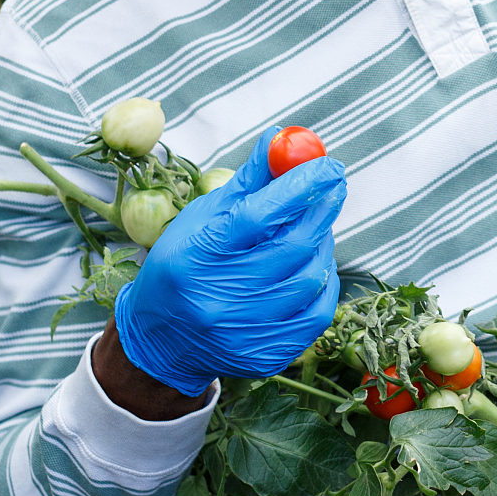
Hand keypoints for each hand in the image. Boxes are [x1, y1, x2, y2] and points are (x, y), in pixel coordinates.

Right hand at [111, 127, 344, 395]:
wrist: (162, 339)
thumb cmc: (184, 263)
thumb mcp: (202, 218)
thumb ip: (246, 182)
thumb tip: (280, 140)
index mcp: (199, 256)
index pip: (259, 216)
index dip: (299, 187)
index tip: (327, 164)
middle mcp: (220, 297)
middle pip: (292, 246)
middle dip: (322, 209)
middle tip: (334, 185)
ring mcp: (245, 332)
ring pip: (310, 276)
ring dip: (321, 244)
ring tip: (311, 228)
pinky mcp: (267, 355)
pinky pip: (318, 311)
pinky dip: (323, 281)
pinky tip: (313, 265)